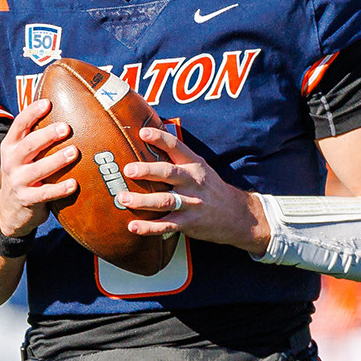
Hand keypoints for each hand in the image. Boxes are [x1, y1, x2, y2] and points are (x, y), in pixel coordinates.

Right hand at [0, 99, 78, 238]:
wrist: (9, 209)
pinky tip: (74, 184)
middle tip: (66, 128)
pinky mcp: (27, 199)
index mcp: (10, 146)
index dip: (31, 113)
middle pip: (28, 145)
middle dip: (47, 135)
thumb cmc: (23, 174)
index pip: (19, 125)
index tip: (48, 103)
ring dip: (56, 160)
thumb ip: (33, 137)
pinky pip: (45, 194)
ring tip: (74, 151)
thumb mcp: (21, 155)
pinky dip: (59, 189)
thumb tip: (61, 109)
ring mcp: (17, 181)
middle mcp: (11, 162)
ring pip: (37, 169)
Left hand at [119, 127, 267, 252]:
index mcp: (195, 165)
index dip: (160, 139)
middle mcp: (193, 182)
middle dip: (147, 171)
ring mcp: (192, 203)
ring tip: (124, 198)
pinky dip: (149, 228)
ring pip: (165, 201)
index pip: (177, 147)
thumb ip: (179, 157)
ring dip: (142, 200)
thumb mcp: (201, 168)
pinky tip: (133, 226)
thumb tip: (150, 136)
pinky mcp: (189, 223)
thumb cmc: (210, 188)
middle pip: (169, 173)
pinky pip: (166, 225)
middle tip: (128, 169)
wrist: (236, 215)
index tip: (143, 133)